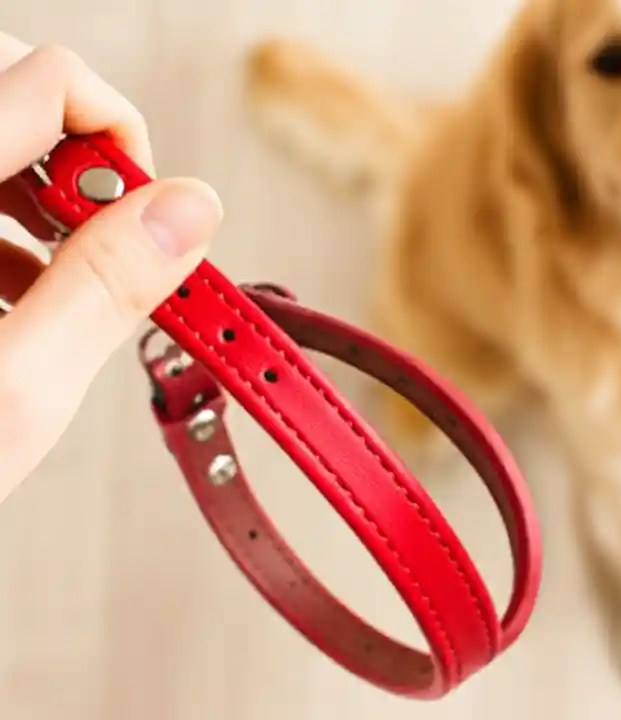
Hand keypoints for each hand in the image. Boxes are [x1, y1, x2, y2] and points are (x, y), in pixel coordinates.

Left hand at [0, 34, 221, 504]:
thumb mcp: (14, 394)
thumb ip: (105, 287)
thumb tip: (189, 209)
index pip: (47, 82)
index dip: (119, 133)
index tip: (149, 209)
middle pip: (1, 80)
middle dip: (70, 145)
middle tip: (101, 231)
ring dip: (28, 185)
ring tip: (53, 277)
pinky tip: (5, 291)